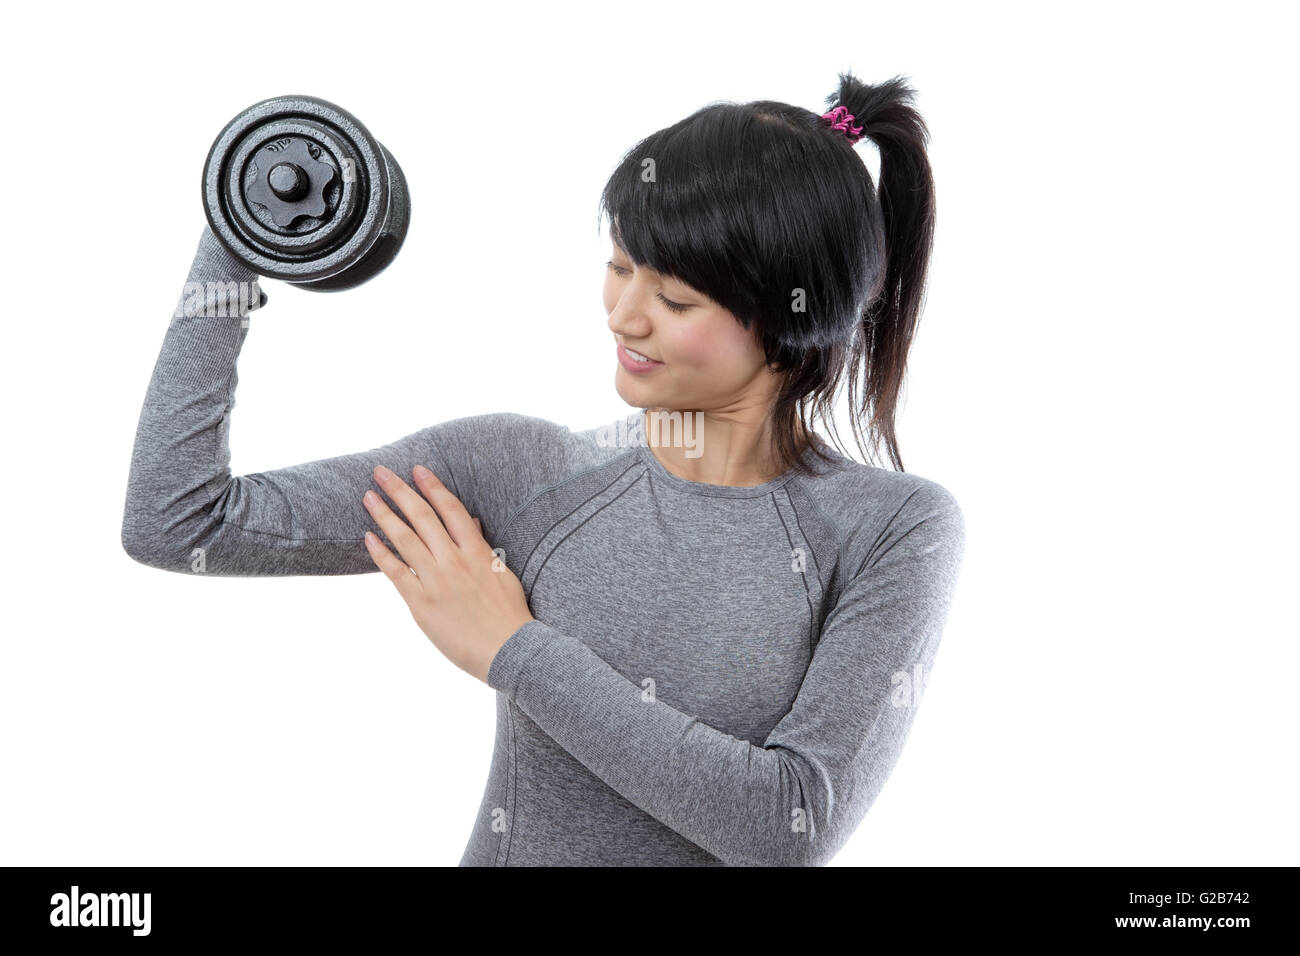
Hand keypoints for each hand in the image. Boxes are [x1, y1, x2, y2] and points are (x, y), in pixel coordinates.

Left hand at [361, 463, 534, 682]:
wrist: (510, 651)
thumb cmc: (509, 616)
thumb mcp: (502, 574)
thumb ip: (483, 547)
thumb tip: (472, 522)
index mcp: (478, 552)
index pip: (451, 509)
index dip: (433, 487)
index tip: (417, 470)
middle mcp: (455, 561)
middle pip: (423, 517)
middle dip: (400, 491)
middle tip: (380, 472)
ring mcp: (437, 581)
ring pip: (405, 539)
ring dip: (384, 515)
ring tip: (368, 497)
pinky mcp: (422, 604)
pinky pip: (397, 572)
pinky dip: (381, 554)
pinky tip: (368, 538)